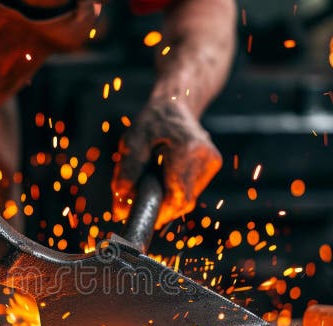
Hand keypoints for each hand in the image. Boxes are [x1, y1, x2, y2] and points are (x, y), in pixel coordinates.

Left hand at [112, 98, 221, 228]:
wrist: (176, 103)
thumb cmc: (153, 121)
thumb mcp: (132, 142)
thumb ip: (126, 174)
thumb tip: (120, 208)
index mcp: (187, 149)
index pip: (178, 196)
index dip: (161, 213)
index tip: (142, 216)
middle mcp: (206, 157)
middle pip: (184, 201)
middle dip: (161, 208)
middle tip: (140, 204)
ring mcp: (212, 161)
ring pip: (188, 197)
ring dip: (168, 197)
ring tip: (153, 181)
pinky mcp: (213, 164)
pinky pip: (192, 188)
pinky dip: (176, 189)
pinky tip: (165, 175)